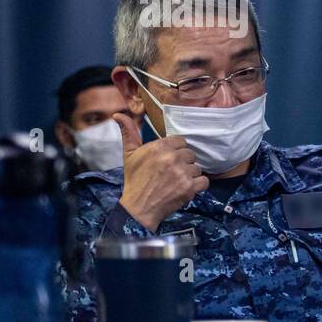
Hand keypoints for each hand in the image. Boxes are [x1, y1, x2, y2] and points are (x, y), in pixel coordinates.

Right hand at [114, 113, 207, 231]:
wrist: (139, 207)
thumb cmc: (134, 179)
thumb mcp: (129, 154)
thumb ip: (128, 132)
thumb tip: (118, 114)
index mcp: (158, 147)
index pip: (181, 141)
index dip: (176, 150)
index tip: (169, 159)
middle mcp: (172, 158)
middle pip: (190, 154)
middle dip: (183, 163)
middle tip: (171, 173)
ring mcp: (182, 173)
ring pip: (197, 167)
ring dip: (190, 175)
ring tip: (176, 181)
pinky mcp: (190, 187)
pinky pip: (204, 181)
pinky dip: (198, 186)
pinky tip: (186, 188)